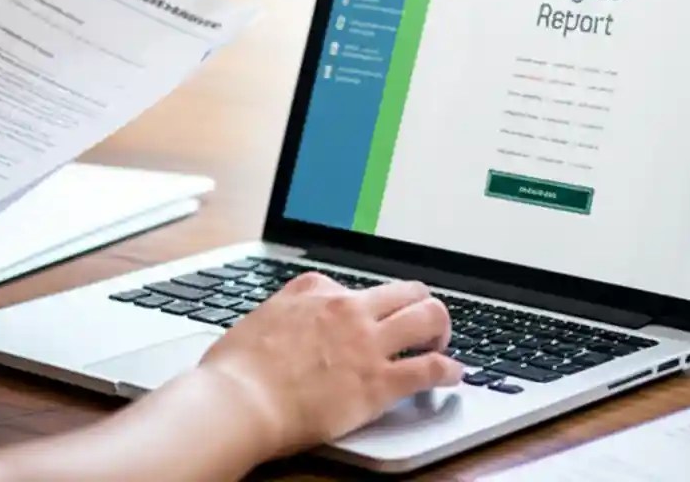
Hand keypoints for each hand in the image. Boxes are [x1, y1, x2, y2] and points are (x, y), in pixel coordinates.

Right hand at [199, 272, 461, 456]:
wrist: (237, 402)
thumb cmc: (236, 370)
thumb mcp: (260, 318)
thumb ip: (288, 310)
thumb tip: (294, 317)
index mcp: (317, 291)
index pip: (360, 287)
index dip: (373, 305)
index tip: (375, 318)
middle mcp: (348, 309)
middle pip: (408, 291)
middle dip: (421, 305)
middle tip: (422, 325)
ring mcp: (367, 343)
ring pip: (429, 317)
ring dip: (441, 330)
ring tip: (441, 344)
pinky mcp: (379, 382)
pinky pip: (432, 368)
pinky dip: (450, 370)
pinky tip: (453, 376)